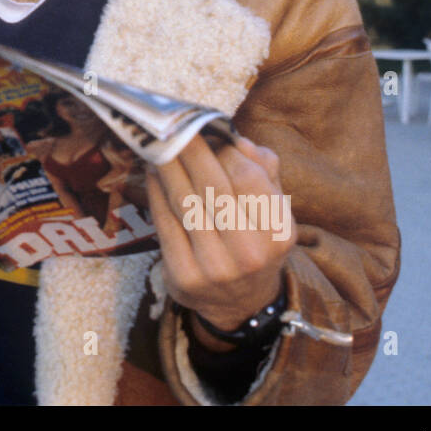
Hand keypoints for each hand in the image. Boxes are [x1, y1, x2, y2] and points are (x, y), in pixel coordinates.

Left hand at [146, 133, 294, 332]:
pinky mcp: (184, 275)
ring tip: (157, 145)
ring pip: (185, 202)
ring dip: (167, 168)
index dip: (223, 150)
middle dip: (189, 151)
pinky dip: (155, 193)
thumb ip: (263, 170)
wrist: (241, 303)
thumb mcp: (274, 209)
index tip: (205, 131)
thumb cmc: (255, 241)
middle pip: (212, 187)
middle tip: (172, 127)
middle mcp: (250, 252)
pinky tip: (152, 174)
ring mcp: (215, 267)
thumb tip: (235, 139)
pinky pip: (164, 223)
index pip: (247, 177)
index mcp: (278, 232)